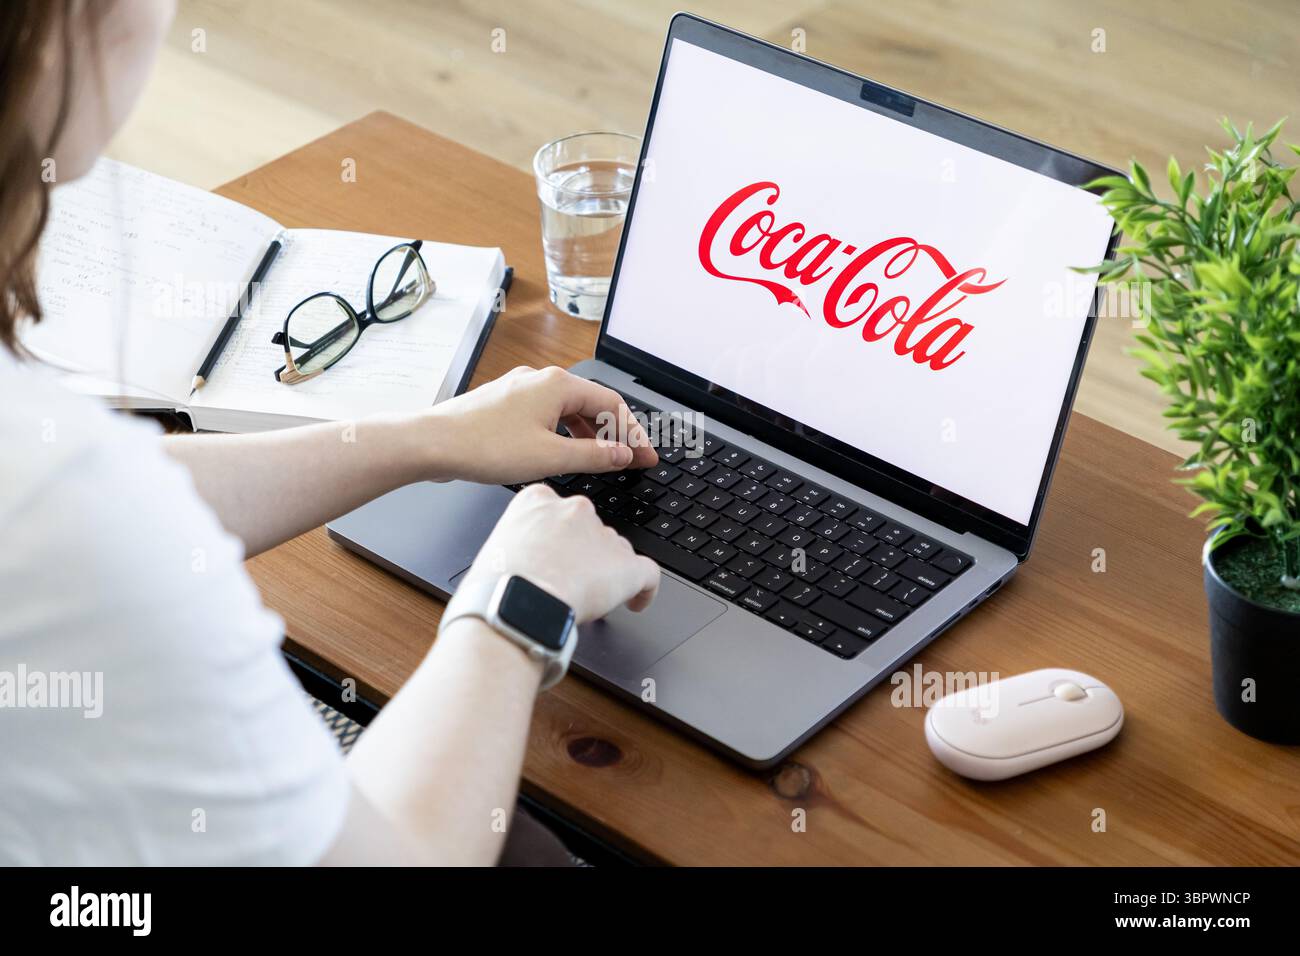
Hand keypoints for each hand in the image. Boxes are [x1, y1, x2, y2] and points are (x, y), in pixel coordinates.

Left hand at [425, 366, 657, 484]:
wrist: (431, 444)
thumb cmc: (484, 446)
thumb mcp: (550, 457)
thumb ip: (593, 456)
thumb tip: (622, 455)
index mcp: (557, 384)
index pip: (612, 404)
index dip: (634, 433)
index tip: (646, 456)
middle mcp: (540, 380)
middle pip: (592, 404)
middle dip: (615, 433)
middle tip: (631, 460)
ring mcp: (520, 391)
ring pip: (568, 410)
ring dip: (589, 435)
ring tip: (601, 461)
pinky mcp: (504, 405)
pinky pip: (547, 415)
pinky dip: (564, 433)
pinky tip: (563, 453)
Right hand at [463, 483, 659, 619]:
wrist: (517, 602)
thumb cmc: (498, 583)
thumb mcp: (496, 545)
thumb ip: (521, 541)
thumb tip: (529, 561)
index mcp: (540, 500)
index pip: (560, 511)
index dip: (563, 537)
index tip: (559, 553)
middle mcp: (575, 510)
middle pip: (591, 530)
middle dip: (585, 555)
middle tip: (568, 582)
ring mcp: (603, 535)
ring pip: (616, 551)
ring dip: (607, 572)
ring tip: (588, 599)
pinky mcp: (626, 565)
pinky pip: (647, 574)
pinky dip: (643, 590)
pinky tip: (636, 602)